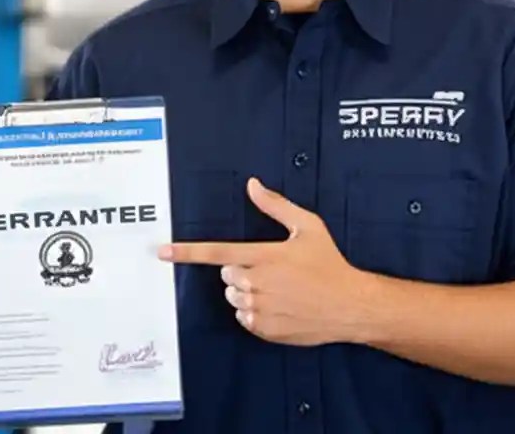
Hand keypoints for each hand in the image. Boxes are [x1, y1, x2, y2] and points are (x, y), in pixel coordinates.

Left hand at [159, 177, 372, 346]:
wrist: (351, 306)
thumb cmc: (330, 265)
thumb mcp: (308, 227)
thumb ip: (276, 206)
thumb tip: (253, 185)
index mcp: (263, 256)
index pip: (215, 252)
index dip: (186, 252)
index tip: (162, 251)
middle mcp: (256, 283)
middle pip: (225, 274)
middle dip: (240, 269)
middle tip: (270, 270)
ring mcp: (259, 308)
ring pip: (233, 296)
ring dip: (247, 291)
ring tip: (279, 288)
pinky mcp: (263, 328)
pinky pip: (244, 317)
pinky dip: (255, 312)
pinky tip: (279, 306)